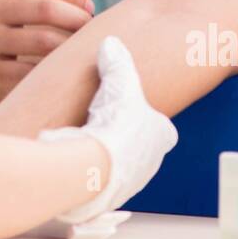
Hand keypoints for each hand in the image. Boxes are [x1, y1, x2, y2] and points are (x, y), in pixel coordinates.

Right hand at [37, 36, 177, 223]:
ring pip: (121, 166)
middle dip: (125, 138)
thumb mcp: (118, 81)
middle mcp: (151, 162)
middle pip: (141, 148)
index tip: (130, 110)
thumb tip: (111, 44)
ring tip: (86, 140)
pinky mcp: (107, 194)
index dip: (147, 118)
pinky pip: (101, 180)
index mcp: (162, 136)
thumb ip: (116, 61)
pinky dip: (90, 170)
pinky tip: (75, 158)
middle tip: (104, 124)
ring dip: (107, 155)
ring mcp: (130, 181)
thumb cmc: (115, 126)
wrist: (94, 166)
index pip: (163, 128)